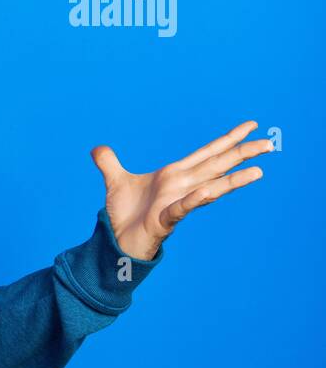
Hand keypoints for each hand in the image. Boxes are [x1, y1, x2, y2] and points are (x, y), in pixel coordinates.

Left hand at [92, 120, 271, 260]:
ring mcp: (177, 203)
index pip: (206, 153)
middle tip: (271, 143)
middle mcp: (181, 187)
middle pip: (217, 166)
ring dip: (234, 179)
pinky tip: (211, 191)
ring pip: (210, 187)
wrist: (116, 242)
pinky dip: (196, 198)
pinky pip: (184, 207)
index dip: (228, 139)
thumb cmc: (124, 215)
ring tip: (259, 170)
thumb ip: (109, 163)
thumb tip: (98, 148)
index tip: (252, 126)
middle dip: (242, 154)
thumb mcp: (114, 182)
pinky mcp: (166, 220)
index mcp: (173, 175)